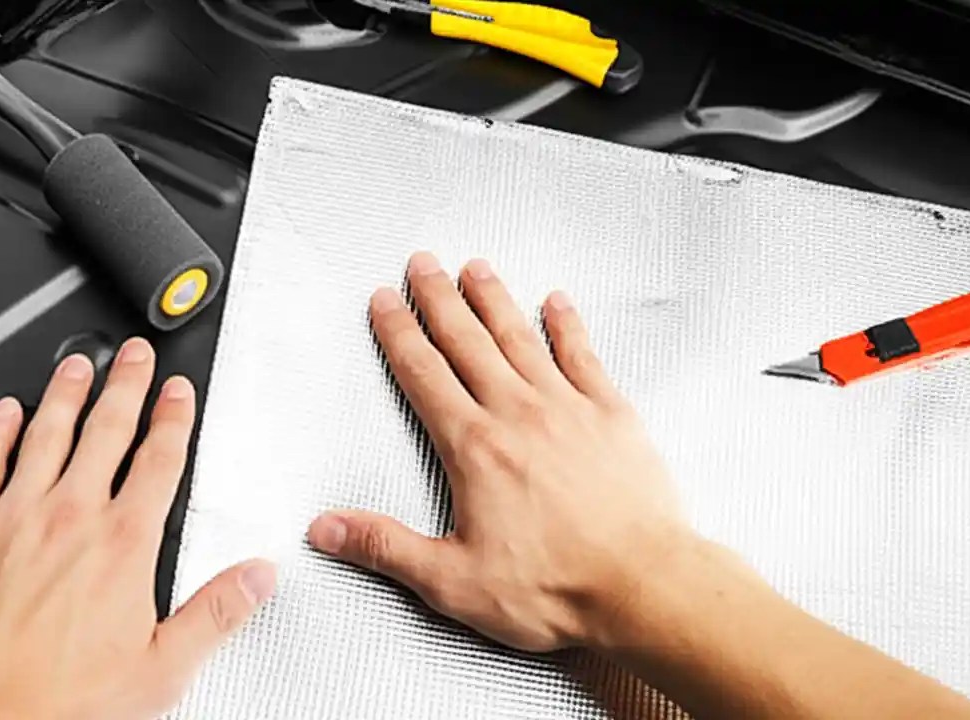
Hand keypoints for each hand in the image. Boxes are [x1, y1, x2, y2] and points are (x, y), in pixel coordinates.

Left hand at [0, 342, 275, 719]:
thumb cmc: (57, 703)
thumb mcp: (162, 669)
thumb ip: (215, 613)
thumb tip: (257, 577)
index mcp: (123, 545)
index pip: (159, 461)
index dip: (173, 419)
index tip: (177, 393)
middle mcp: (70, 517)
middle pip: (106, 430)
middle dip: (126, 384)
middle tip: (134, 355)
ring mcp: (12, 517)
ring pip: (45, 434)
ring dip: (65, 393)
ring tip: (77, 365)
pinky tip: (4, 412)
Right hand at [307, 252, 690, 651]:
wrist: (644, 587)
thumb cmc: (555, 588)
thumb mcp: (453, 581)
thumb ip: (386, 546)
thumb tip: (326, 529)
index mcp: (473, 448)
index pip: (423, 375)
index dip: (398, 333)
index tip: (385, 302)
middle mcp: (517, 414)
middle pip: (467, 341)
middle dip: (439, 299)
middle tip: (422, 264)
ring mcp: (568, 408)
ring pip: (520, 338)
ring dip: (493, 299)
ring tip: (475, 268)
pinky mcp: (612, 415)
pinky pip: (583, 355)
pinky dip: (567, 325)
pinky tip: (556, 302)